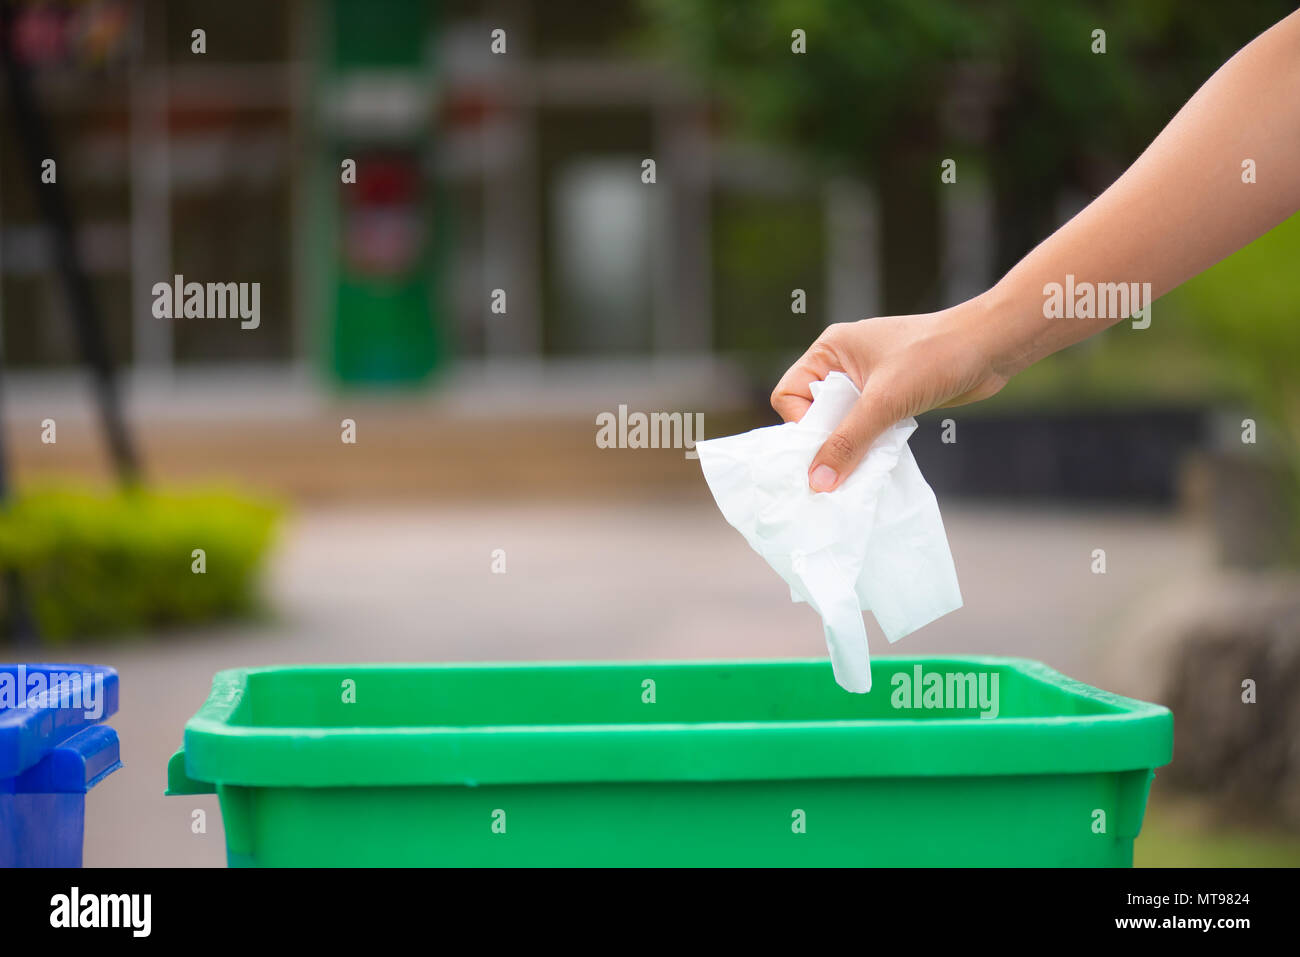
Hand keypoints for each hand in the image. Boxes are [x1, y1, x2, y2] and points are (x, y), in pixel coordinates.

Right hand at [771, 298, 1011, 491]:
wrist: (992, 347)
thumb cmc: (935, 358)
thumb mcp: (885, 402)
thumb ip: (848, 442)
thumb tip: (817, 483)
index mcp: (830, 350)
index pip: (789, 394)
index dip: (802, 423)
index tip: (828, 441)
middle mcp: (842, 363)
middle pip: (812, 412)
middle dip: (826, 439)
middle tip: (840, 466)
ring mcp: (867, 380)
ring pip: (841, 423)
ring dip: (850, 445)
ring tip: (864, 461)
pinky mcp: (890, 396)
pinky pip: (865, 427)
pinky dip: (869, 443)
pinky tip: (881, 456)